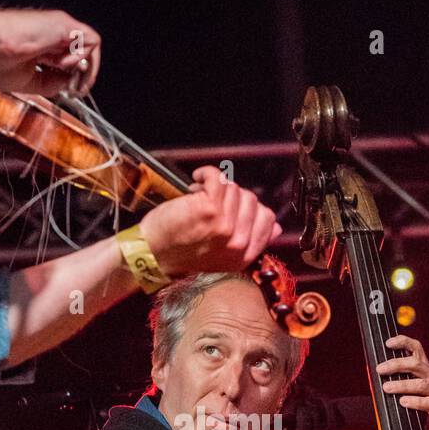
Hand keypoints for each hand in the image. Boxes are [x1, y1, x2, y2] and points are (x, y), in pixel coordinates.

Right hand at [0, 7, 101, 98]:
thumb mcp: (27, 82)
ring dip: (87, 67)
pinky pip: (91, 40)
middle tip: (75, 91)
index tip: (69, 92)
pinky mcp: (63, 23)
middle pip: (84, 53)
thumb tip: (68, 85)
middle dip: (85, 76)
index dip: (74, 78)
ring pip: (92, 45)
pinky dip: (85, 57)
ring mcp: (59, 27)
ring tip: (68, 78)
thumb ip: (50, 84)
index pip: (70, 61)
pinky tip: (63, 65)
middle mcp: (53, 34)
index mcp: (43, 45)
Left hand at [138, 165, 282, 276]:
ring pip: (235, 189)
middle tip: (211, 202)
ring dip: (215, 187)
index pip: (268, 220)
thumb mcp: (222, 256)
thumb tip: (276, 228)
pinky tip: (196, 180)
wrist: (153, 254)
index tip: (234, 206)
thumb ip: (249, 242)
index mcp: (243, 255)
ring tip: (198, 197)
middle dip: (231, 196)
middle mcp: (238, 243)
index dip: (252, 207)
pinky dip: (206, 173)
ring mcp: (225, 226)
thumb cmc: (181, 252)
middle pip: (251, 200)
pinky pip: (218, 178)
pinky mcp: (209, 209)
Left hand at [375, 335, 428, 429]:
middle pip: (416, 364)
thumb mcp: (408, 391)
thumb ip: (395, 381)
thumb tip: (372, 374)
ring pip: (420, 384)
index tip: (388, 343)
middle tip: (380, 370)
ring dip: (402, 385)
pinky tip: (403, 402)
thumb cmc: (421, 408)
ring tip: (387, 388)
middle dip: (396, 365)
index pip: (416, 349)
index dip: (403, 342)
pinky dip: (414, 402)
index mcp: (426, 369)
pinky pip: (428, 402)